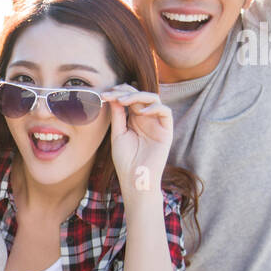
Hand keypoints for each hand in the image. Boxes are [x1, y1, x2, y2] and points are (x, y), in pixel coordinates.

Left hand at [103, 84, 172, 198]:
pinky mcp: (166, 131)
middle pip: (140, 96)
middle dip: (126, 92)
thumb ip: (118, 115)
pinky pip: (166, 112)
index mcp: (134, 119)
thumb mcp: (118, 134)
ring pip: (153, 99)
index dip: (119, 93)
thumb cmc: (125, 160)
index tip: (104, 94)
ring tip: (123, 101)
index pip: (129, 99)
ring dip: (138, 96)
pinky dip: (155, 108)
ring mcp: (157, 123)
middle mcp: (146, 118)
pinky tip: (141, 112)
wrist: (134, 178)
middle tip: (112, 94)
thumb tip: (113, 96)